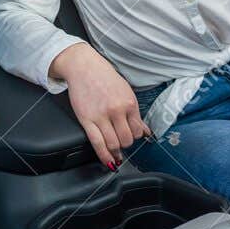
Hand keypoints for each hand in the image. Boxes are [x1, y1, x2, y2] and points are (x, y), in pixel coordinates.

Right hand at [50, 42, 148, 169]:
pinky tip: (108, 161)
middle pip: (127, 140)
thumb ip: (135, 113)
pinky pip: (97, 144)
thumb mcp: (126, 92)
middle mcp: (117, 110)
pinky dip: (104, 156)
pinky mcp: (86, 120)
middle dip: (125, 144)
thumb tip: (145, 132)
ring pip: (113, 144)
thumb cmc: (104, 77)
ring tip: (115, 151)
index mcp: (129, 103)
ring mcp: (101, 116)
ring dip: (116, 151)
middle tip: (121, 141)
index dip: (135, 136)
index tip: (131, 136)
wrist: (83, 67)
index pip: (138, 131)